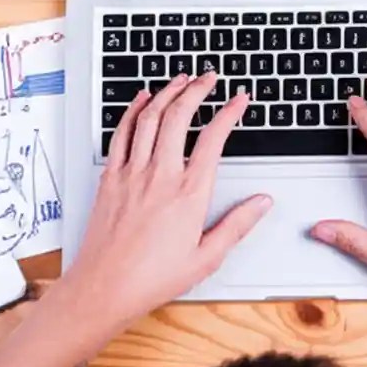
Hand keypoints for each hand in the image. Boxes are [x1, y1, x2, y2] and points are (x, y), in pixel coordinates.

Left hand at [58, 73, 270, 331]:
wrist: (104, 288)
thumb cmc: (152, 279)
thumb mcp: (207, 258)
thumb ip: (237, 225)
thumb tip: (262, 202)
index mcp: (189, 194)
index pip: (214, 139)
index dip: (229, 113)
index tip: (239, 100)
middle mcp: (160, 176)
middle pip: (179, 116)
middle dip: (197, 89)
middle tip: (209, 78)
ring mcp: (132, 174)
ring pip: (150, 118)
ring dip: (167, 92)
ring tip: (181, 79)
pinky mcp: (110, 178)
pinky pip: (122, 134)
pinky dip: (133, 110)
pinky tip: (141, 99)